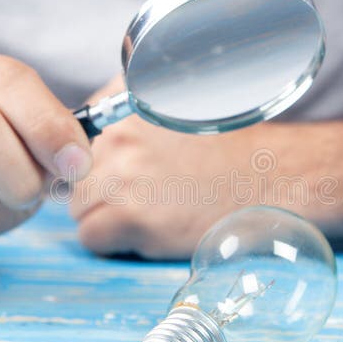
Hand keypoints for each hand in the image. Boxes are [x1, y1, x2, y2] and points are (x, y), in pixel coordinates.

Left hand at [70, 76, 289, 258]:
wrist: (268, 177)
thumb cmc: (228, 147)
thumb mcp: (173, 107)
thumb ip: (127, 115)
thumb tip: (81, 140)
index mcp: (124, 100)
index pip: (75, 135)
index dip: (97, 157)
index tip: (123, 166)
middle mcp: (116, 133)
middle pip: (74, 173)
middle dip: (100, 187)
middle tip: (142, 193)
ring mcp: (122, 176)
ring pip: (79, 207)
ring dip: (105, 215)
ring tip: (147, 211)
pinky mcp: (131, 217)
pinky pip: (91, 237)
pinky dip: (112, 241)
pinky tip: (146, 231)